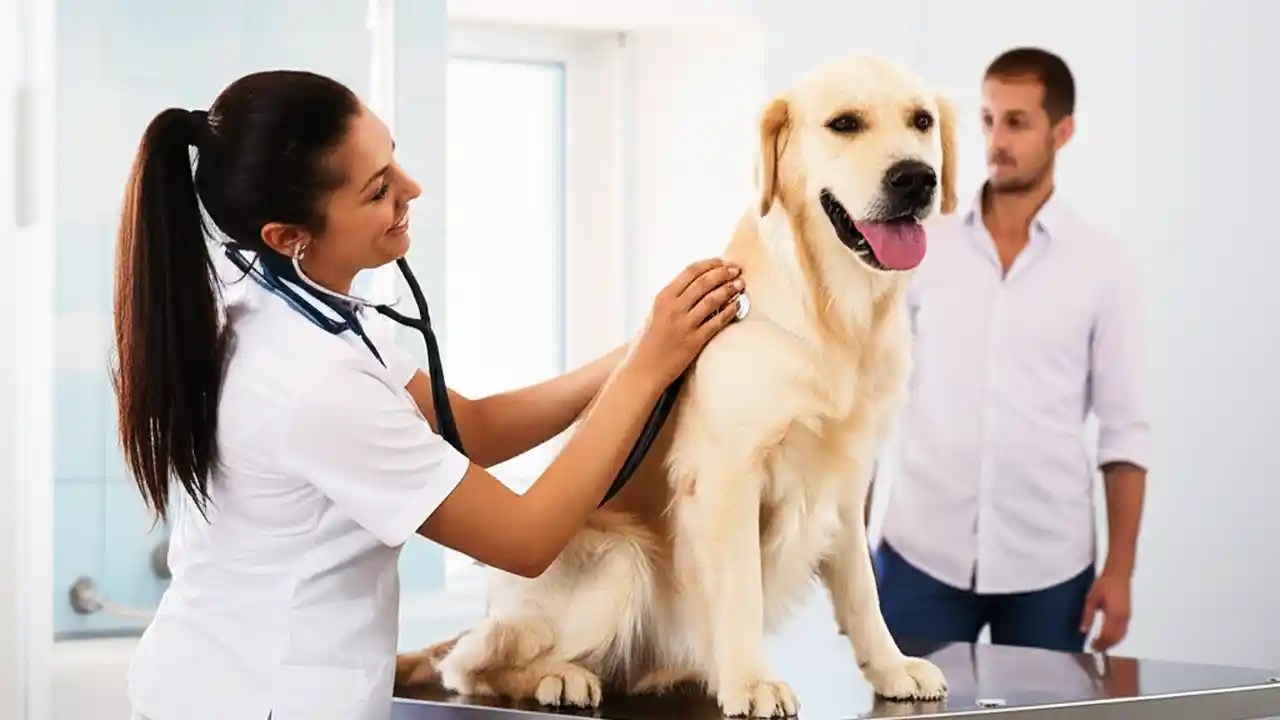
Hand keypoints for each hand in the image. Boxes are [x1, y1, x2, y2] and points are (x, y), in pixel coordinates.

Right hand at [624, 258, 743, 388]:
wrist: (643, 369)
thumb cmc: (650, 341)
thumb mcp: (656, 312)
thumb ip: (674, 297)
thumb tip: (698, 282)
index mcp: (663, 297)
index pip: (691, 271)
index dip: (711, 264)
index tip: (724, 262)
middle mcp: (673, 308)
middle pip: (704, 281)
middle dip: (723, 272)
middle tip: (736, 269)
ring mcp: (683, 324)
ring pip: (712, 299)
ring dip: (729, 289)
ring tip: (740, 284)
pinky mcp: (693, 341)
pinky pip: (716, 322)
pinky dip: (729, 311)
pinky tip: (737, 305)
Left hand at [1080, 573, 1130, 652]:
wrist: (1118, 575)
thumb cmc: (1103, 585)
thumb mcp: (1091, 599)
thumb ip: (1087, 616)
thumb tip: (1083, 631)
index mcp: (1113, 615)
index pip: (1107, 635)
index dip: (1100, 643)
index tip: (1091, 647)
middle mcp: (1123, 619)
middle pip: (1116, 638)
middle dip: (1106, 645)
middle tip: (1095, 648)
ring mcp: (1127, 617)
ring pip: (1121, 636)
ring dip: (1112, 643)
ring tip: (1101, 645)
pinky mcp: (1128, 614)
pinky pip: (1124, 631)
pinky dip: (1117, 637)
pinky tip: (1109, 637)